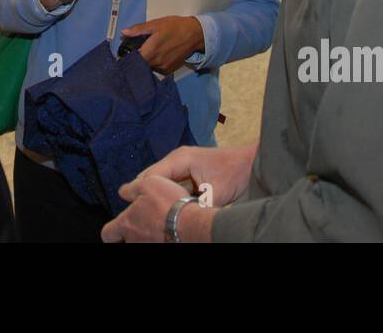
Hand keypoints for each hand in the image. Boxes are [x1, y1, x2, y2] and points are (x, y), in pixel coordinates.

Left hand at [100, 175, 196, 242]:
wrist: (190, 225)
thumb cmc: (168, 204)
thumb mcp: (148, 184)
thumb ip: (131, 188)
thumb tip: (122, 191)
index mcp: (126, 224)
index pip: (107, 233)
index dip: (110, 230)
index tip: (116, 226)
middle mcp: (134, 240)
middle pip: (124, 241)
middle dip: (128, 234)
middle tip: (139, 225)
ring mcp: (148, 246)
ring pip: (140, 243)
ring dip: (145, 236)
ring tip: (157, 226)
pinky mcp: (163, 248)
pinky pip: (156, 243)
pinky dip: (158, 238)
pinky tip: (166, 232)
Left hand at [121, 16, 203, 73]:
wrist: (195, 34)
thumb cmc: (175, 27)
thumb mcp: (155, 24)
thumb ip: (138, 30)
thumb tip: (123, 33)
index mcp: (150, 52)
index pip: (132, 60)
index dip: (127, 56)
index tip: (126, 50)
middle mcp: (156, 64)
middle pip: (139, 64)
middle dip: (137, 57)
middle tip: (139, 47)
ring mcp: (163, 69)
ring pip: (148, 67)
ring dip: (146, 61)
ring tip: (149, 50)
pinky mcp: (169, 71)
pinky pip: (156, 69)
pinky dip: (154, 63)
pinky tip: (158, 54)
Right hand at [139, 144, 256, 208]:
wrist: (253, 164)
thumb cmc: (236, 172)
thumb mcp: (216, 192)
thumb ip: (197, 207)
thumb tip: (184, 223)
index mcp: (180, 159)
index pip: (152, 175)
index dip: (140, 190)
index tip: (130, 206)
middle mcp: (178, 160)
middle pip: (152, 178)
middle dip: (142, 193)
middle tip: (131, 212)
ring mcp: (183, 167)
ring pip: (161, 183)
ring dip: (154, 196)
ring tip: (140, 212)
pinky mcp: (190, 176)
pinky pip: (172, 187)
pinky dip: (166, 197)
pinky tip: (160, 210)